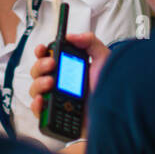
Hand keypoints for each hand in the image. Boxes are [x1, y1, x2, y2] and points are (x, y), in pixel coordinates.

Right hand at [29, 31, 108, 148]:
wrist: (119, 110)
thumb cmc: (113, 87)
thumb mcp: (104, 58)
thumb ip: (90, 42)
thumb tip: (71, 36)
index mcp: (69, 69)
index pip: (48, 58)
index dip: (42, 53)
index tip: (43, 49)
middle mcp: (61, 84)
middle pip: (38, 72)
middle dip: (40, 66)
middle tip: (51, 64)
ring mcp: (57, 100)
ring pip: (35, 90)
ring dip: (38, 83)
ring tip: (50, 82)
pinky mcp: (57, 117)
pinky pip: (39, 112)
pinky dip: (36, 106)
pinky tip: (42, 100)